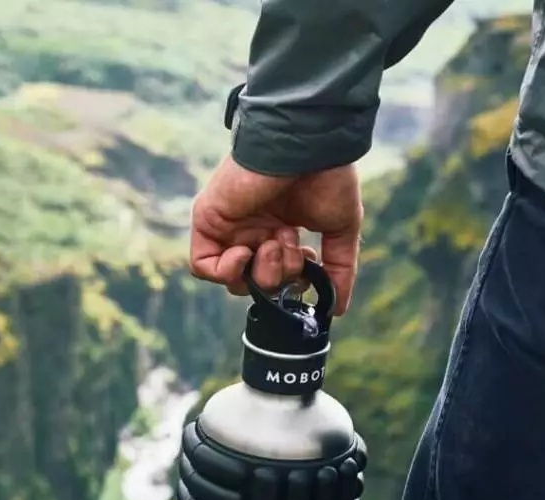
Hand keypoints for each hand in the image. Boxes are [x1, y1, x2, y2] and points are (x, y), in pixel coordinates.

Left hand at [189, 156, 362, 314]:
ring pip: (233, 280)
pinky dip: (225, 270)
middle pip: (256, 284)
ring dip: (261, 271)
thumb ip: (339, 269)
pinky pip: (203, 267)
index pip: (276, 277)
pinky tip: (244, 251)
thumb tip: (339, 309)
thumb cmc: (327, 176)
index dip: (291, 281)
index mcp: (279, 230)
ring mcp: (229, 227)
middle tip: (289, 245)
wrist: (307, 144)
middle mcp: (252, 231)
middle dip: (278, 277)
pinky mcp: (208, 221)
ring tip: (275, 241)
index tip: (308, 260)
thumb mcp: (341, 229)